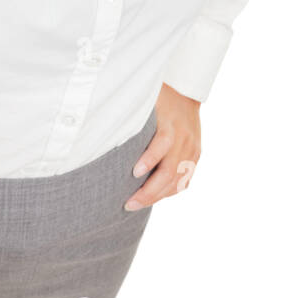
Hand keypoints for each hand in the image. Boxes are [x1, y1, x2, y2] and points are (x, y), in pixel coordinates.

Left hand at [124, 83, 200, 209]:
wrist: (186, 92)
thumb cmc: (158, 97)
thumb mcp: (144, 101)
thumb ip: (130, 115)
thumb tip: (101, 128)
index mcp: (171, 123)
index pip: (163, 143)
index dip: (150, 159)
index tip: (134, 172)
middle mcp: (184, 138)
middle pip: (169, 170)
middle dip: (149, 191)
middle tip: (128, 203)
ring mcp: (192, 149)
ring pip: (177, 180)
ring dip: (157, 196)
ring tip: (136, 204)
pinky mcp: (195, 155)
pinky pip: (184, 180)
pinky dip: (169, 191)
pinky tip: (154, 198)